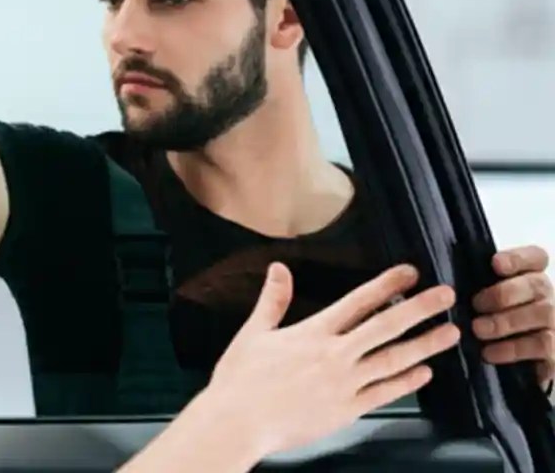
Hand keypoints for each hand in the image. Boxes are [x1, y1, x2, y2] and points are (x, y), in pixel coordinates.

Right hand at [205, 262, 459, 458]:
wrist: (238, 421)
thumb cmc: (240, 379)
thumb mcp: (253, 333)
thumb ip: (272, 300)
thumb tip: (278, 268)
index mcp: (312, 333)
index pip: (358, 302)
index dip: (387, 285)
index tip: (411, 273)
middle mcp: (335, 355)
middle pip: (386, 326)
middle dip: (420, 308)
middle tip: (447, 295)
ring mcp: (344, 384)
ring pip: (393, 359)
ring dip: (425, 344)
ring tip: (451, 333)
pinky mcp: (346, 410)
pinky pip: (384, 393)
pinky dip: (406, 382)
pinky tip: (425, 373)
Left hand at [471, 245, 554, 389]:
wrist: (516, 374)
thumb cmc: (494, 333)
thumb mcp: (484, 308)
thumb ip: (475, 290)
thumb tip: (444, 285)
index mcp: (532, 280)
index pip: (536, 258)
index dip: (518, 258)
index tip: (495, 264)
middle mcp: (551, 298)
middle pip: (537, 284)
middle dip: (504, 293)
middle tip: (476, 304)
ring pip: (543, 313)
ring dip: (506, 321)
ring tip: (477, 329)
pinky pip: (543, 344)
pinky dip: (512, 348)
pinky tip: (489, 353)